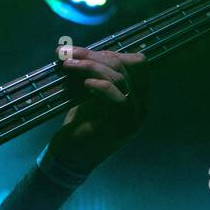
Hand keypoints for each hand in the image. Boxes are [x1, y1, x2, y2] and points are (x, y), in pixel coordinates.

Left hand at [47, 46, 148, 172]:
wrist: (70, 158)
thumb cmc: (78, 126)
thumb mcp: (88, 96)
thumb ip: (96, 77)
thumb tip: (84, 52)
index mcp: (136, 96)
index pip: (136, 64)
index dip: (110, 53)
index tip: (83, 52)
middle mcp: (140, 105)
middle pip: (126, 67)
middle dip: (95, 56)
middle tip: (69, 53)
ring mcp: (133, 117)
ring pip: (120, 79)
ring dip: (91, 67)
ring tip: (69, 65)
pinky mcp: (121, 126)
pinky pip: (118, 99)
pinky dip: (101, 86)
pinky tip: (86, 84)